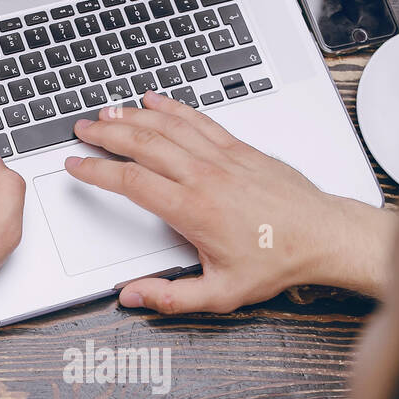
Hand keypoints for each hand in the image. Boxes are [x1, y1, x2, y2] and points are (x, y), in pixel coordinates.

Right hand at [65, 90, 391, 311]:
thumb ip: (171, 297)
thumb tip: (133, 298)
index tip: (77, 165)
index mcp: (193, 210)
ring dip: (132, 116)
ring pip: (167, 126)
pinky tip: (155, 100)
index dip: (97, 171)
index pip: (131, 182)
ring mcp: (223, 158)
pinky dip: (172, 107)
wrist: (321, 236)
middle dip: (106, 134)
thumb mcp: (220, 293)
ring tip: (107, 112)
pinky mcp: (239, 148)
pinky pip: (198, 120)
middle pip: (143, 144)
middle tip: (82, 129)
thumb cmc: (277, 261)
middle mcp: (205, 176)